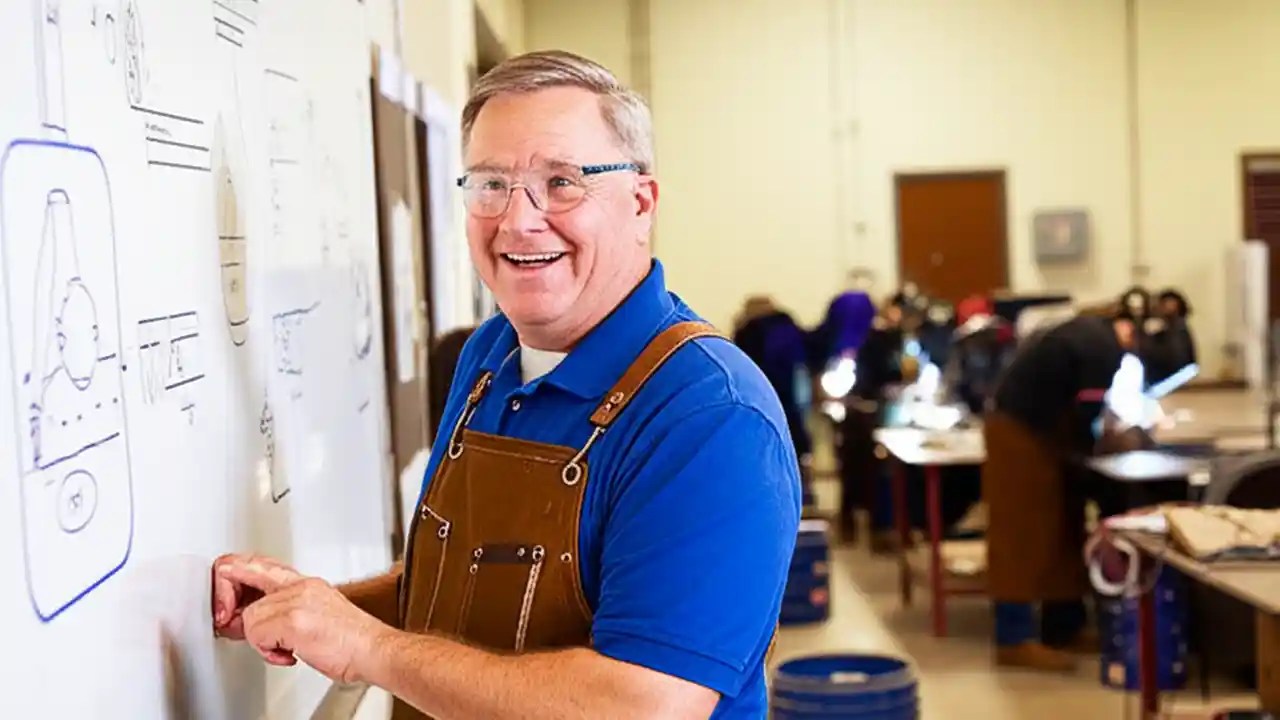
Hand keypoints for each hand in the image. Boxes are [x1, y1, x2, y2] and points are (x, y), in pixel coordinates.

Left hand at [216, 561, 388, 683]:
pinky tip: (289, 653)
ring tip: (279, 648)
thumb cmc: (351, 642)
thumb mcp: (316, 615)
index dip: (231, 580)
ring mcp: (297, 600)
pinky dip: (267, 650)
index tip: (227, 605)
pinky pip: (257, 633)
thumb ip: (284, 612)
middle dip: (226, 601)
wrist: (375, 651)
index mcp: (304, 582)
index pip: (255, 564)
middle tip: (230, 622)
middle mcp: (300, 585)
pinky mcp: (295, 620)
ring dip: (259, 639)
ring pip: (249, 615)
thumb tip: (249, 622)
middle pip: (237, 572)